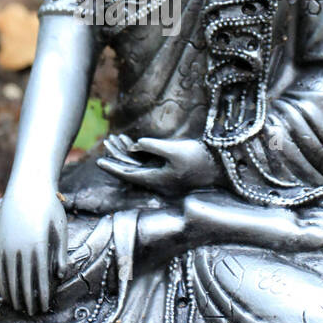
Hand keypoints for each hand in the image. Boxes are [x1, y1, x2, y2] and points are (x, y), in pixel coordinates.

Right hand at [0, 179, 66, 315]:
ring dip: (14, 294)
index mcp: (37, 244)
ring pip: (9, 277)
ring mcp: (6, 245)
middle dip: (29, 299)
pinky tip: (6, 293)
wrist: (27, 187)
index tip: (45, 306)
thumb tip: (60, 275)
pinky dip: (2, 282)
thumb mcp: (59, 228)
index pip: (39, 276)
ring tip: (20, 308)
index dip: (42, 294)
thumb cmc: (49, 207)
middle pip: (23, 280)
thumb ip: (60, 253)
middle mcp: (19, 247)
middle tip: (34, 314)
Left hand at [98, 134, 219, 195]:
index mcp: (157, 180)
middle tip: (105, 144)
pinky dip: (139, 153)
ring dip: (127, 153)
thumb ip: (152, 146)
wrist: (224, 165)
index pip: (128, 175)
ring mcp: (166, 176)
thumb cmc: (200, 158)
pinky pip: (150, 162)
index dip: (112, 168)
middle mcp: (159, 181)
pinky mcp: (172, 170)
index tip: (98, 162)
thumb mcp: (175, 150)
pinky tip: (133, 144)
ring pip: (140, 166)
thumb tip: (134, 146)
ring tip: (115, 141)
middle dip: (117, 157)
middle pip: (132, 170)